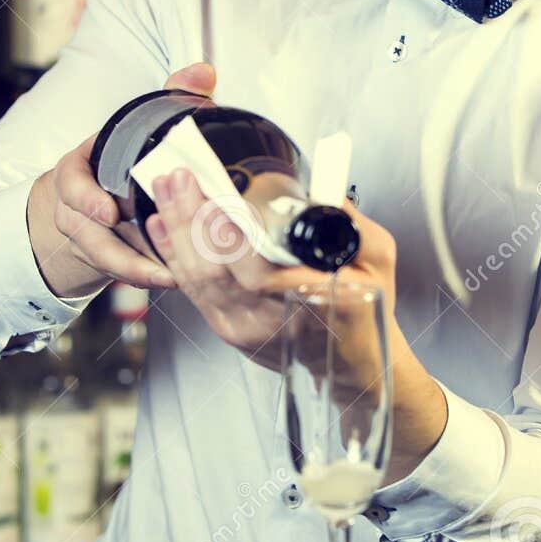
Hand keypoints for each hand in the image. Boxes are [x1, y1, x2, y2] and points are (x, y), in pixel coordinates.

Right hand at [26, 62, 216, 299]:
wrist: (86, 195)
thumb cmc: (120, 156)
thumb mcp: (138, 123)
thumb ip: (171, 95)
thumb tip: (202, 72)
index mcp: (81, 167)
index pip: (69, 181)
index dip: (84, 198)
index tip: (107, 213)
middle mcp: (76, 204)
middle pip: (83, 230)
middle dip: (115, 250)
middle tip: (151, 259)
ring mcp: (85, 233)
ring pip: (100, 257)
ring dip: (134, 269)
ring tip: (168, 276)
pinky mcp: (101, 256)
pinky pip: (113, 272)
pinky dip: (141, 276)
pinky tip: (170, 281)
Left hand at [147, 170, 447, 476]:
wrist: (350, 365)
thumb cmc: (365, 313)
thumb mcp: (378, 264)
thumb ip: (354, 226)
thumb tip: (324, 193)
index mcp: (309, 305)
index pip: (256, 275)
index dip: (229, 238)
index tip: (215, 199)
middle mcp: (268, 322)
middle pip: (216, 271)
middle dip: (191, 219)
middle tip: (179, 176)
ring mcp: (242, 330)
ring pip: (197, 278)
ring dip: (176, 229)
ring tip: (165, 188)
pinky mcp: (226, 329)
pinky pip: (192, 289)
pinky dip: (173, 252)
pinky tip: (162, 222)